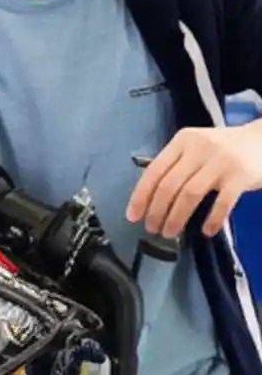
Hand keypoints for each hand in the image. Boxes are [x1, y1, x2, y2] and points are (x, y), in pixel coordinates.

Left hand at [127, 126, 261, 238]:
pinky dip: (212, 219)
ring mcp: (221, 162)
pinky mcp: (241, 176)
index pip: (154, 171)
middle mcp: (198, 149)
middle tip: (152, 229)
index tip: (132, 216)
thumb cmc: (226, 147)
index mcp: (182, 141)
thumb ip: (177, 163)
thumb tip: (151, 196)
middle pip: (169, 185)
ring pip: (190, 194)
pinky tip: (206, 231)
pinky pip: (222, 202)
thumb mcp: (197, 146)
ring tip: (170, 233)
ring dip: (176, 217)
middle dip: (156, 211)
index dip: (140, 196)